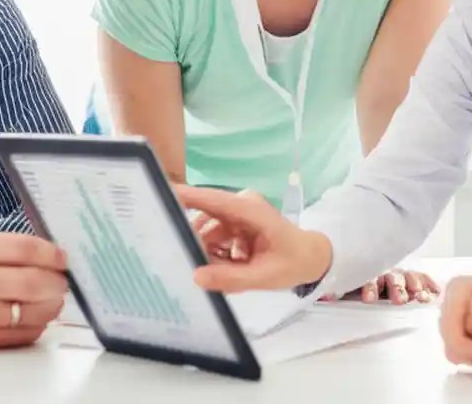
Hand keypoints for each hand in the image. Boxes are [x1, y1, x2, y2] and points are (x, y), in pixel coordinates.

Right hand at [0, 233, 68, 349]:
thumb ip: (16, 247)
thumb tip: (57, 258)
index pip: (26, 251)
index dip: (53, 256)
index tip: (63, 259)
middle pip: (33, 285)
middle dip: (57, 283)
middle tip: (60, 281)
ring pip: (33, 314)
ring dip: (51, 305)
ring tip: (48, 296)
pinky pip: (23, 335)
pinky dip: (37, 323)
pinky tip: (32, 312)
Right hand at [178, 186, 332, 292]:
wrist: (311, 259)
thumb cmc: (292, 262)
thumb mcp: (263, 276)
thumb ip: (230, 278)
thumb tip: (196, 276)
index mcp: (250, 210)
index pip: (213, 201)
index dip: (187, 196)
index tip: (161, 193)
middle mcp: (241, 205)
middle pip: (204, 219)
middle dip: (196, 244)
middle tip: (190, 267)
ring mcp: (237, 213)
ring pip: (207, 233)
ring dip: (210, 254)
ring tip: (225, 273)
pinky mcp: (235, 223)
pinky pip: (215, 238)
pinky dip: (218, 255)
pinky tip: (231, 268)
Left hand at [325, 269, 439, 304]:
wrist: (361, 260)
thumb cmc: (356, 278)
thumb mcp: (344, 283)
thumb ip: (336, 288)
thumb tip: (326, 295)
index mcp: (368, 273)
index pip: (370, 278)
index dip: (370, 287)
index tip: (369, 298)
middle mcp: (385, 272)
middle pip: (392, 277)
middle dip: (397, 288)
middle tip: (400, 299)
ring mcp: (399, 274)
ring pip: (408, 277)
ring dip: (414, 286)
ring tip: (420, 296)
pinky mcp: (410, 278)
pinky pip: (421, 278)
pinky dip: (428, 284)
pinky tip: (434, 291)